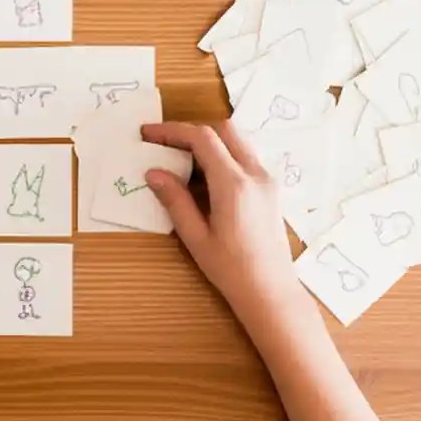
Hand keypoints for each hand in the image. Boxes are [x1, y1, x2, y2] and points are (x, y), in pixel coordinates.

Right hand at [141, 121, 298, 307]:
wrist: (271, 290)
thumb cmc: (231, 269)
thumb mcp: (196, 237)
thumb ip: (175, 200)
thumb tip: (154, 173)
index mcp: (233, 184)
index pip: (202, 139)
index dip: (172, 131)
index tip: (148, 134)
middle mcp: (255, 174)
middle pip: (224, 130)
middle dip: (192, 130)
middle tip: (164, 143)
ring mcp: (267, 180)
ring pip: (238, 141)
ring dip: (209, 141)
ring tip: (182, 159)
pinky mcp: (271, 189)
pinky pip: (245, 157)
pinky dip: (223, 155)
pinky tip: (205, 177)